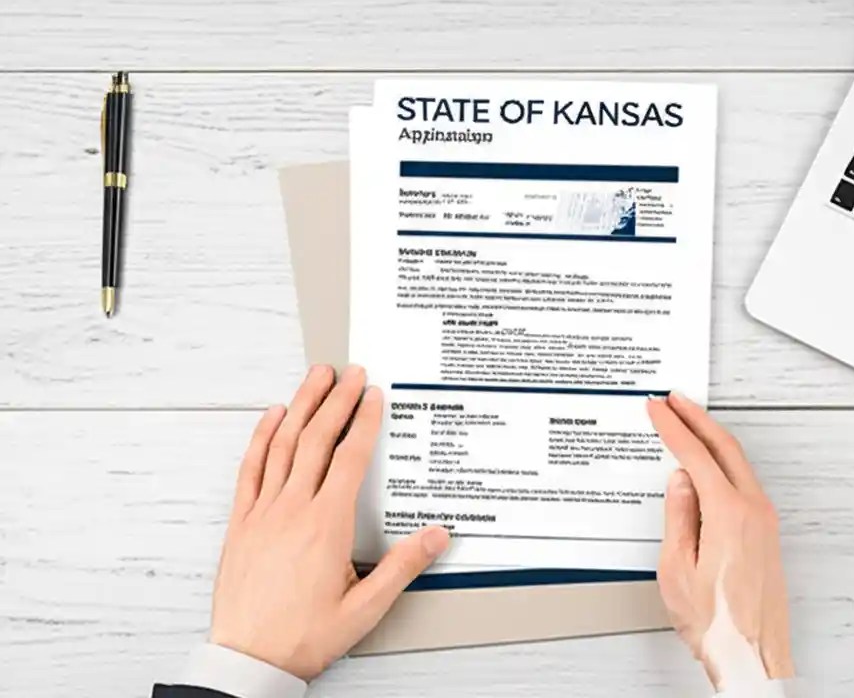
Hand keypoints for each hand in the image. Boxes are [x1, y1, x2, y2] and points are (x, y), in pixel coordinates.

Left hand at [210, 365, 449, 680]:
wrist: (248, 659)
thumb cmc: (301, 637)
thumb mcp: (365, 609)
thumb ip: (402, 567)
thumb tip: (435, 536)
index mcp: (326, 526)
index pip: (350, 458)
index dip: (364, 421)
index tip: (373, 396)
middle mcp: (292, 511)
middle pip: (317, 440)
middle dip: (336, 400)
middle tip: (349, 372)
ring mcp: (262, 514)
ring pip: (283, 445)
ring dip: (301, 406)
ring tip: (314, 379)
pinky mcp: (241, 524)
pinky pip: (251, 469)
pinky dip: (262, 438)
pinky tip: (271, 418)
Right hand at [647, 393, 793, 689]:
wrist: (752, 655)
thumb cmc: (717, 623)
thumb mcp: (677, 569)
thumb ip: (678, 517)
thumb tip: (678, 481)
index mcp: (728, 513)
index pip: (695, 455)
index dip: (673, 427)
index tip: (658, 408)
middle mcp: (753, 510)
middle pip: (724, 447)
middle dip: (697, 418)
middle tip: (675, 400)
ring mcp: (765, 520)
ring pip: (737, 462)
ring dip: (712, 438)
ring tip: (688, 424)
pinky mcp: (767, 533)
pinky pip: (744, 483)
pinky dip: (723, 463)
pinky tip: (708, 466)